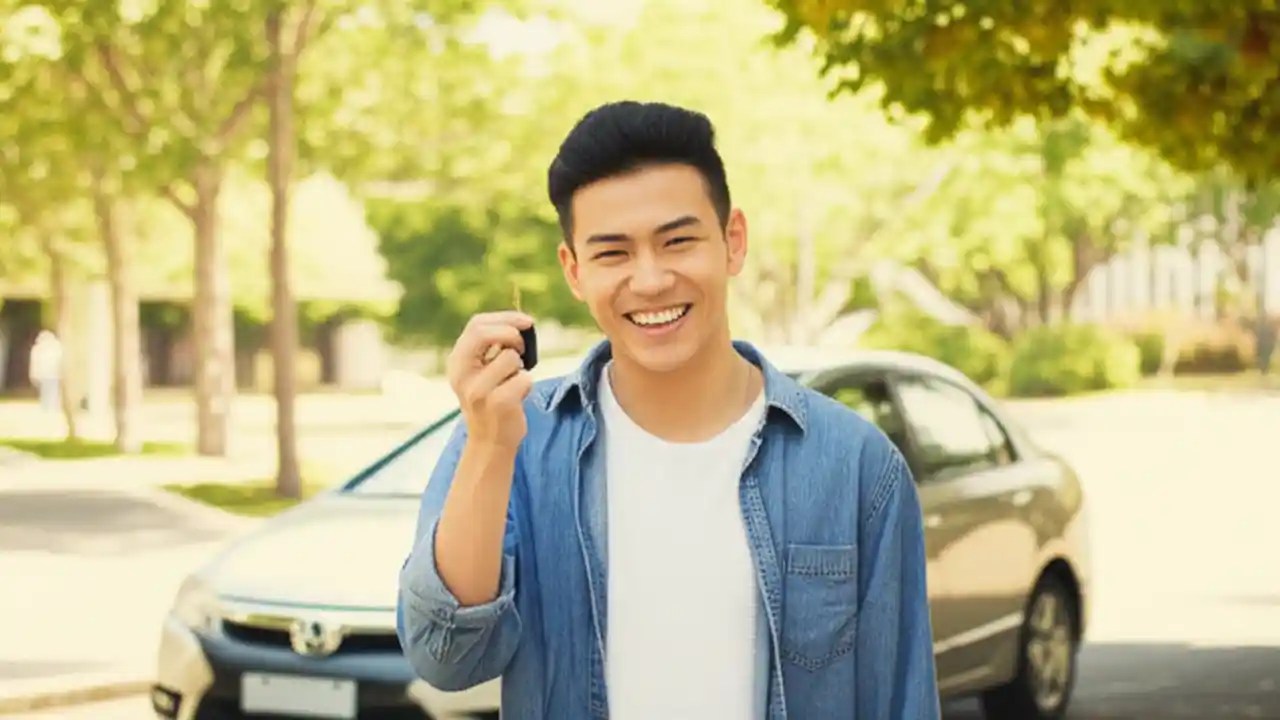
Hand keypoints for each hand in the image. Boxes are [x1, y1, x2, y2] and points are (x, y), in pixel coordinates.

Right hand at [445, 311, 535, 448]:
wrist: (489, 443)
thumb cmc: (491, 401)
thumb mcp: (481, 372)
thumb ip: (491, 348)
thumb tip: (519, 323)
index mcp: (457, 362)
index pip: (476, 325)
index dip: (504, 318)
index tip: (526, 321)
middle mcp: (462, 375)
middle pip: (486, 333)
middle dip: (512, 334)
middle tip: (523, 348)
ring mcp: (478, 390)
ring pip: (511, 357)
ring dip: (521, 368)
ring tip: (513, 383)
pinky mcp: (498, 403)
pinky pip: (524, 378)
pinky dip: (527, 385)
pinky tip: (518, 398)